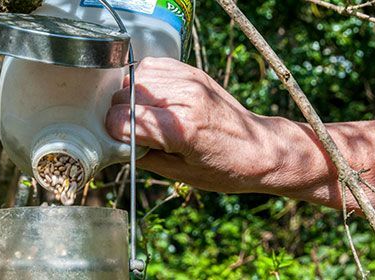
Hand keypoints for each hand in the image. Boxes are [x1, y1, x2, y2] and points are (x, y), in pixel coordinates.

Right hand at [106, 57, 281, 192]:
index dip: (114, 133)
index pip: (121, 119)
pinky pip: (153, 66)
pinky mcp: (193, 73)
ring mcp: (190, 80)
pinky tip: (153, 98)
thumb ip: (143, 155)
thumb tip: (115, 143)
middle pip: (124, 95)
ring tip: (142, 113)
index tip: (121, 142)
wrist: (261, 149)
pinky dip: (145, 80)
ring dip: (130, 95)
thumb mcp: (180, 173)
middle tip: (132, 131)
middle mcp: (185, 98)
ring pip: (135, 77)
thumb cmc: (225, 168)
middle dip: (120, 114)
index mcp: (182, 129)